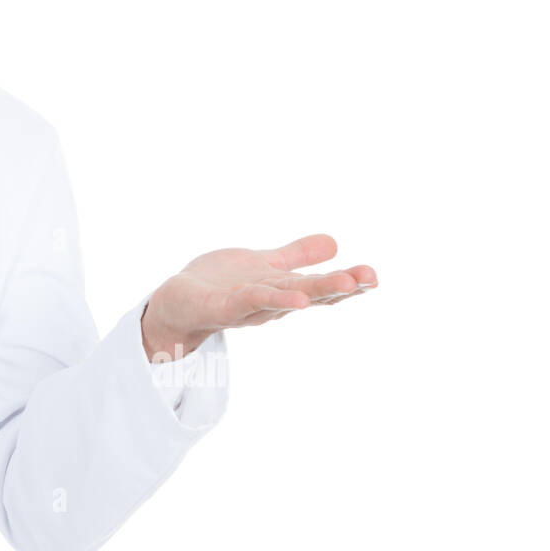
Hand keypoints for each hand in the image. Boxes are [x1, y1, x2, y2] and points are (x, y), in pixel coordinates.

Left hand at [141, 233, 376, 360]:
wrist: (175, 304)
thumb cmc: (220, 285)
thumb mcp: (264, 265)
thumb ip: (297, 256)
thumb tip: (335, 242)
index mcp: (283, 289)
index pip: (320, 285)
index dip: (347, 282)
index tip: (375, 275)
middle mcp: (270, 302)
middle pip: (309, 292)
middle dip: (340, 286)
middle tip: (370, 277)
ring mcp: (246, 307)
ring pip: (284, 297)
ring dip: (313, 293)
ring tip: (343, 285)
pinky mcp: (220, 308)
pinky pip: (248, 303)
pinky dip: (271, 300)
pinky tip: (295, 299)